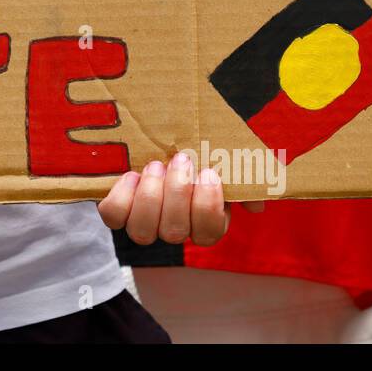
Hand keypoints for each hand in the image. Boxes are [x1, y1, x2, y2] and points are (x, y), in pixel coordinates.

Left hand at [97, 152, 262, 246]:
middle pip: (175, 232)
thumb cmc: (200, 150)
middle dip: (178, 193)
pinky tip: (132, 174)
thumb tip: (257, 206)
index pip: (209, 233)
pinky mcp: (119, 210)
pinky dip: (122, 196)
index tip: (208, 173)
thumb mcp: (226, 159)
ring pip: (143, 232)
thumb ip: (245, 179)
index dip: (207, 207)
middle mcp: (175, 228)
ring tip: (156, 165)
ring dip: (151, 197)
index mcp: (205, 221)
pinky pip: (114, 216)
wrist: (161, 137)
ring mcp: (145, 221)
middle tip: (181, 159)